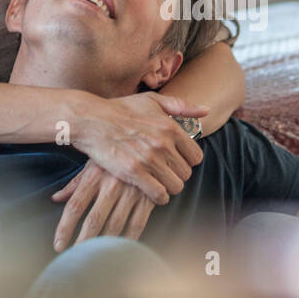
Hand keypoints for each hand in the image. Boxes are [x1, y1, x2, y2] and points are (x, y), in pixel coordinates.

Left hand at [51, 160, 156, 251]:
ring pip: (115, 225)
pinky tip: (122, 247)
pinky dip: (130, 238)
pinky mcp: (148, 197)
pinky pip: (138, 223)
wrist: (149, 141)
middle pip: (93, 219)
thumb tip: (56, 198)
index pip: (74, 207)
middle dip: (83, 241)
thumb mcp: (93, 163)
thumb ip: (75, 184)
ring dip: (105, 244)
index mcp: (94, 176)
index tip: (58, 245)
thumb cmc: (115, 153)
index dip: (65, 228)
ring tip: (97, 257)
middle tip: (76, 257)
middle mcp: (111, 185)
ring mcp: (131, 192)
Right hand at [74, 92, 208, 203]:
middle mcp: (163, 144)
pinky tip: (153, 192)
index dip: (188, 161)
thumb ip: (182, 106)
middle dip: (178, 175)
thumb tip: (206, 111)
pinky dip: (159, 197)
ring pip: (176, 186)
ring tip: (160, 182)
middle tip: (167, 172)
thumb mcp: (153, 101)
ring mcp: (149, 159)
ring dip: (169, 187)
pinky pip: (159, 194)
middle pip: (186, 173)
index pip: (196, 156)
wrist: (92, 120)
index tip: (177, 161)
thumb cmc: (122, 109)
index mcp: (171, 127)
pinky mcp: (134, 172)